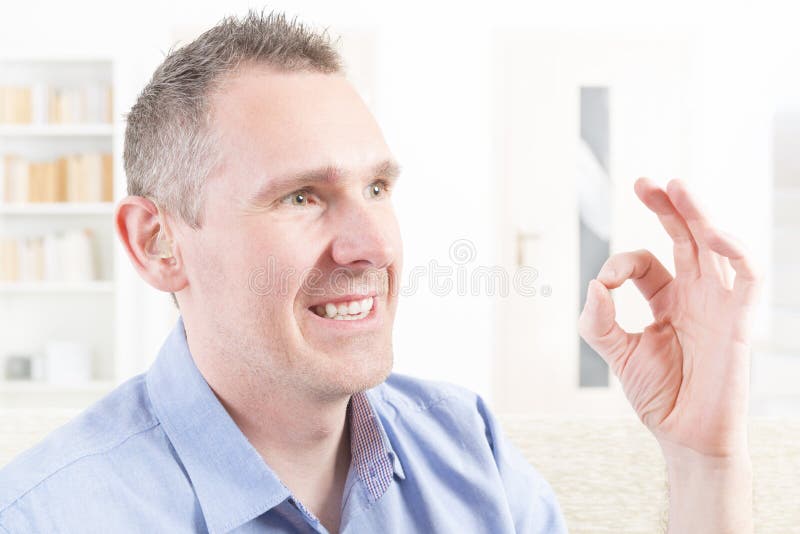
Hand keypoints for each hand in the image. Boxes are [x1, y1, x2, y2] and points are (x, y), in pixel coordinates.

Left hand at [578, 177, 761, 457]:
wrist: (685, 437)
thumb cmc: (657, 396)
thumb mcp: (617, 353)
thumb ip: (599, 320)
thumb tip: (596, 283)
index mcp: (666, 301)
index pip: (645, 263)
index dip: (621, 265)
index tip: (606, 284)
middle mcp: (694, 296)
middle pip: (684, 238)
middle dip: (667, 208)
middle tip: (645, 182)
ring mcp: (718, 304)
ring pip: (714, 245)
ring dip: (697, 214)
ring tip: (675, 186)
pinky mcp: (738, 320)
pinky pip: (747, 276)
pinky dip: (733, 250)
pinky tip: (710, 232)